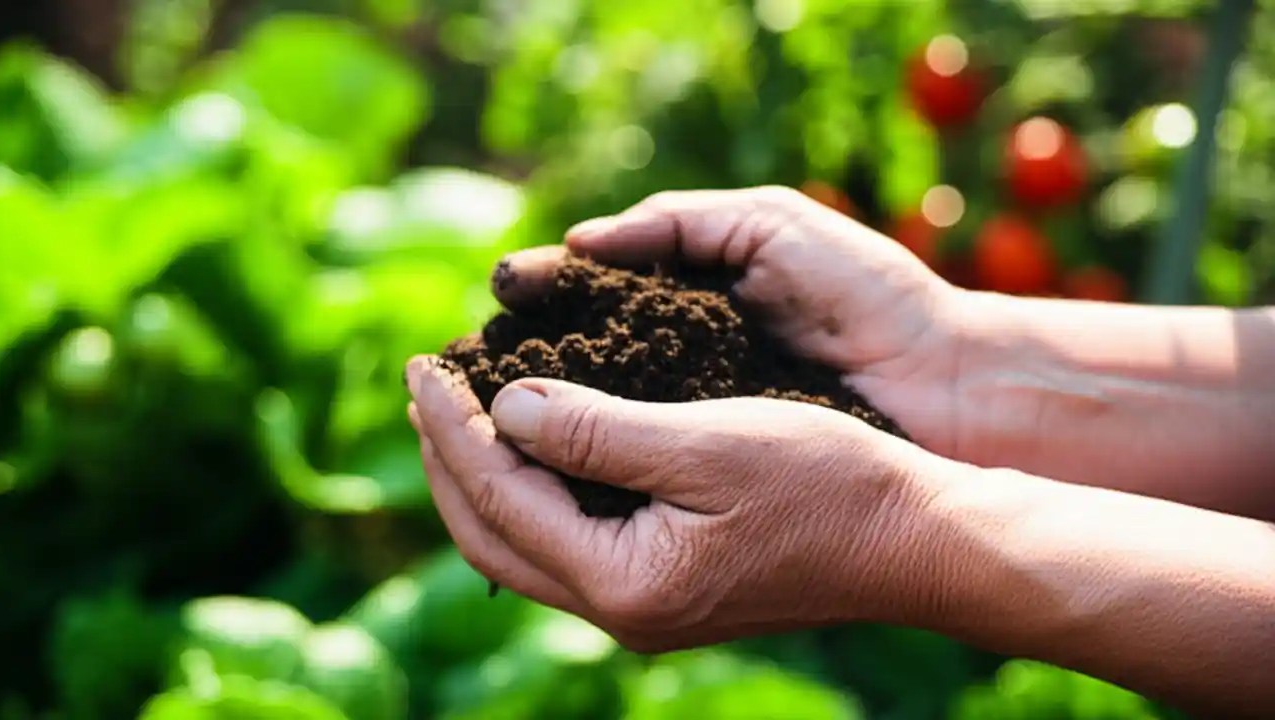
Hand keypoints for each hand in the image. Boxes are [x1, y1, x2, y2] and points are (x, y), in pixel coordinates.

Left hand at [405, 357, 954, 651]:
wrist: (914, 541)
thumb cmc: (826, 483)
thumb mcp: (706, 442)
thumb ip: (594, 432)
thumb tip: (502, 409)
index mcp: (623, 580)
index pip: (499, 497)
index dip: (451, 428)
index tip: (423, 362)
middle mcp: (621, 609)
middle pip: (492, 536)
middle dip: (446, 460)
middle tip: (422, 387)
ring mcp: (644, 604)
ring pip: (523, 546)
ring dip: (482, 477)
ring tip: (457, 414)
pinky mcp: (667, 586)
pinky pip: (566, 543)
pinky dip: (531, 493)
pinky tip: (533, 448)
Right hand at [492, 186, 970, 457]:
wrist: (950, 380)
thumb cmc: (867, 295)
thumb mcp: (768, 227)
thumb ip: (676, 224)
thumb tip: (573, 243)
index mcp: (682, 309)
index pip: (578, 314)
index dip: (529, 311)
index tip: (484, 311)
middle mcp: (677, 380)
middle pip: (566, 387)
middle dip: (507, 386)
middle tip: (448, 381)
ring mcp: (696, 436)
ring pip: (588, 442)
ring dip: (531, 436)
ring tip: (475, 427)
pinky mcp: (718, 480)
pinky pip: (637, 479)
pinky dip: (589, 473)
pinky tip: (550, 470)